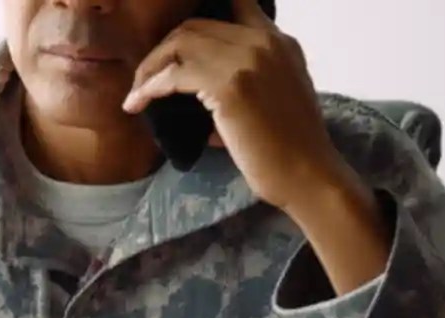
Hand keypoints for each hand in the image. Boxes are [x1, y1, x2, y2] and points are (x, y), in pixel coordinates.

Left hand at [121, 0, 351, 215]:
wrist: (308, 173)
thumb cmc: (288, 149)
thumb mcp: (275, 99)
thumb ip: (244, 82)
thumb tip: (201, 96)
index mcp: (279, 42)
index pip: (238, 4)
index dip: (197, 20)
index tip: (172, 43)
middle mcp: (264, 41)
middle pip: (195, 26)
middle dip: (163, 51)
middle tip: (146, 79)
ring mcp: (247, 60)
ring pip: (180, 43)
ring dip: (150, 67)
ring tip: (138, 92)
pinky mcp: (229, 85)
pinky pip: (173, 75)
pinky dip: (148, 88)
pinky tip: (136, 104)